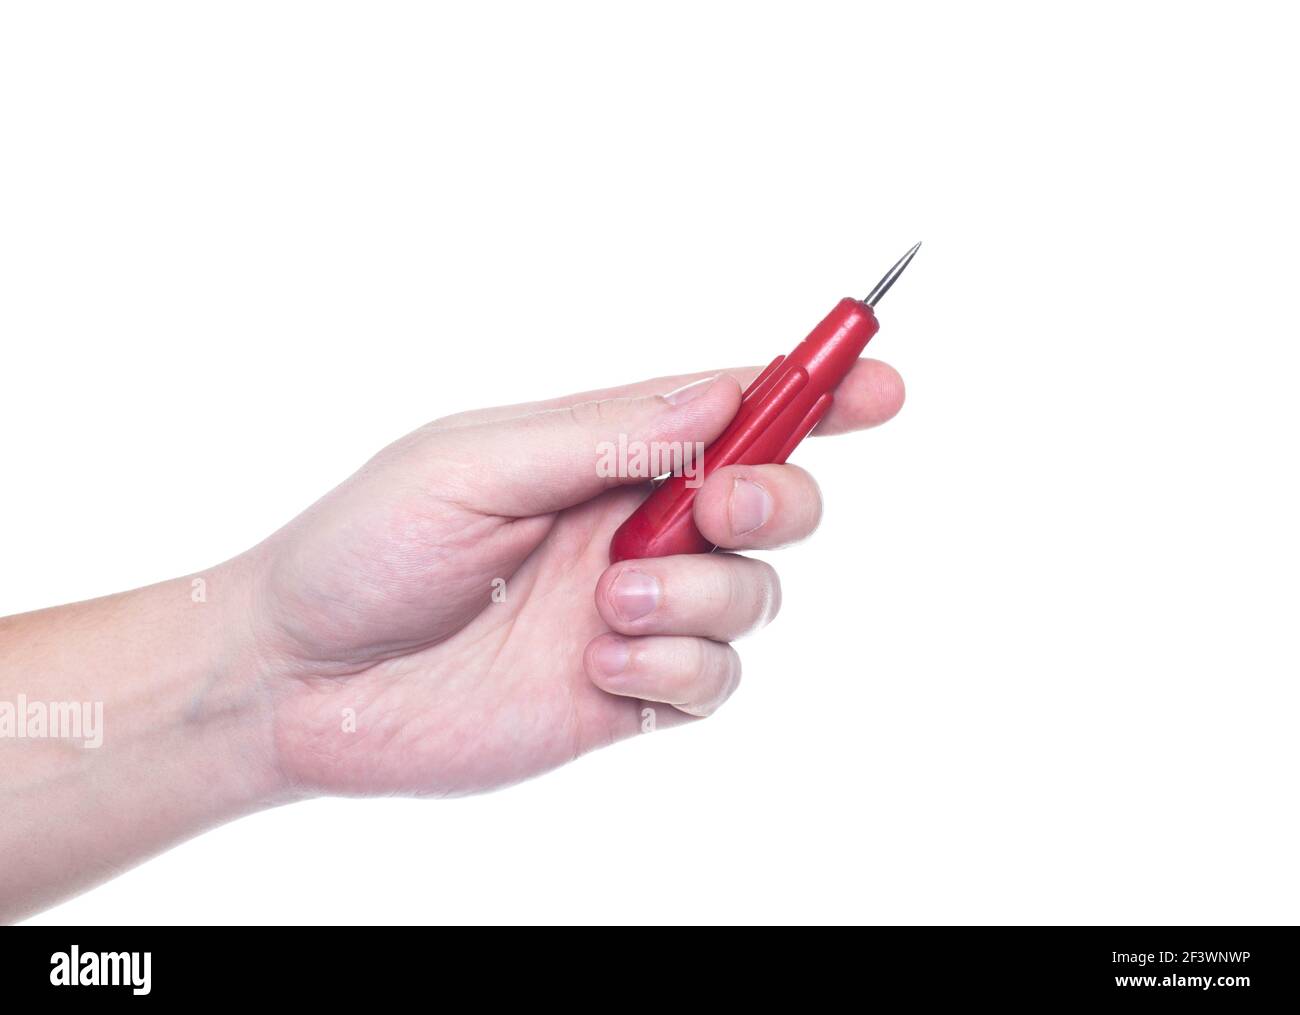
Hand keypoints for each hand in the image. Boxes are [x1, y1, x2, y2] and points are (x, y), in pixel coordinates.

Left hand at [239, 359, 903, 796]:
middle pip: (773, 499)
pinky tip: (601, 668)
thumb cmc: (364, 550)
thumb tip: (719, 395)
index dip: (814, 393)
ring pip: (754, 596)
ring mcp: (637, 614)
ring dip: (702, 595)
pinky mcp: (628, 695)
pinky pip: (712, 682)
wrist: (300, 680)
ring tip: (609, 606)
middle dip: (774, 497)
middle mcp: (633, 527)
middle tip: (712, 507)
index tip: (879, 382)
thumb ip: (603, 434)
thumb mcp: (471, 464)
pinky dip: (677, 671)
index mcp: (601, 451)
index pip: (731, 412)